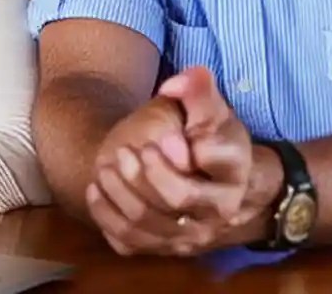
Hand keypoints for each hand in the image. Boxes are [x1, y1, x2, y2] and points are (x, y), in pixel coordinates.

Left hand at [86, 67, 269, 255]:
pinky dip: (106, 216)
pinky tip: (97, 190)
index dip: (186, 150)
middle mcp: (220, 209)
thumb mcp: (205, 109)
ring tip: (106, 166)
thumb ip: (196, 91)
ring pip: (149, 223)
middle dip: (145, 173)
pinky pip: (130, 242)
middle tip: (125, 151)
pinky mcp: (164, 249)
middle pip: (179, 198)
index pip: (216, 160)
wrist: (198, 176)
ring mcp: (192, 234)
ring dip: (119, 192)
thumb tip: (176, 83)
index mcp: (234, 169)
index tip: (166, 137)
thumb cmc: (199, 136)